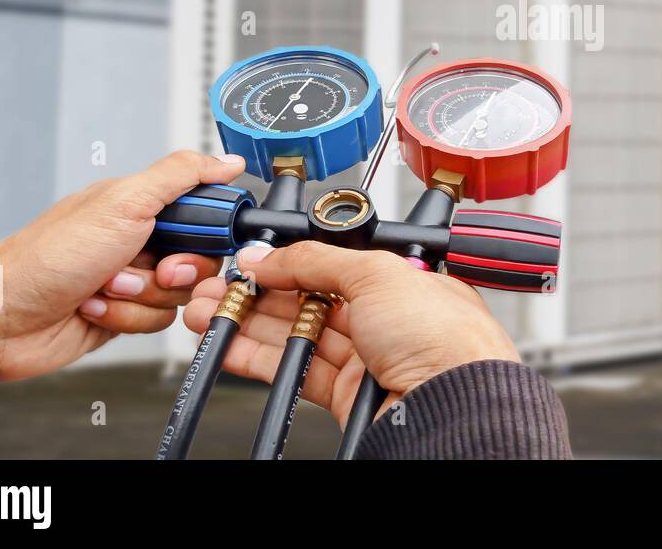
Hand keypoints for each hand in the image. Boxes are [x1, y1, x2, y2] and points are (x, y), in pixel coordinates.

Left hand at [0, 150, 246, 388]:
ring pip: (180, 294)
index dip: (209, 232)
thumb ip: (181, 176)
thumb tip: (226, 160)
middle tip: (149, 267)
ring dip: (142, 296)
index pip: (206, 212)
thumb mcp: (124, 202)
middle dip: (174, 270)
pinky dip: (126, 318)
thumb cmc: (49, 255)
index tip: (191, 239)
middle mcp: (140, 239)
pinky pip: (158, 322)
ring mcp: (132, 278)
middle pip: (201, 259)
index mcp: (142, 205)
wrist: (3, 316)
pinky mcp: (124, 314)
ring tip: (104, 287)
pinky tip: (94, 307)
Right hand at [183, 242, 519, 426]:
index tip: (251, 261)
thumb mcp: (378, 274)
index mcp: (402, 282)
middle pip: (309, 300)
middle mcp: (386, 319)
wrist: (452, 406)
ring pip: (296, 335)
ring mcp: (366, 359)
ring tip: (208, 311)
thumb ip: (319, 260)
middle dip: (259, 292)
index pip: (333, 265)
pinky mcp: (347, 396)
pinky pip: (295, 371)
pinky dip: (258, 358)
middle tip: (219, 285)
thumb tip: (273, 256)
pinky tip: (231, 345)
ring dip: (249, 323)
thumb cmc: (445, 340)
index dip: (290, 262)